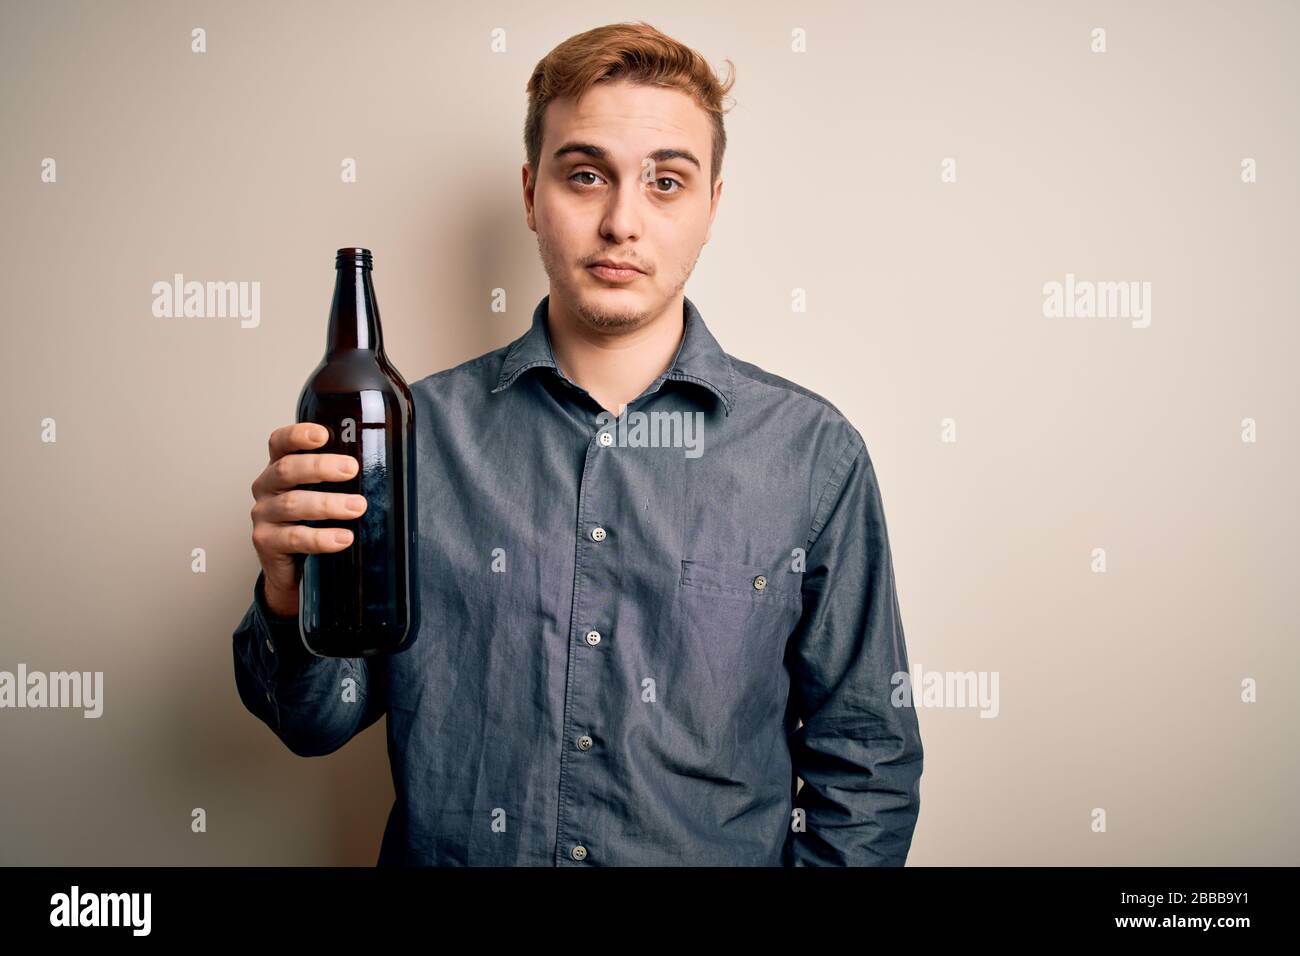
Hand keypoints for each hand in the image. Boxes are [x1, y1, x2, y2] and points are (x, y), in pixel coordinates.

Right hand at [248, 423, 366, 617]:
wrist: (293, 568)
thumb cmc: (314, 522)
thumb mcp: (325, 493)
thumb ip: (343, 478)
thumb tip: (390, 465)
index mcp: (281, 467)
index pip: (281, 442)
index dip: (298, 435)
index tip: (323, 435)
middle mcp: (267, 487)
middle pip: (287, 470)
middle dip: (321, 467)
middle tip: (351, 469)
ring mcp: (264, 515)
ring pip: (292, 504)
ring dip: (328, 504)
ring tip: (358, 507)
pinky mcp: (267, 542)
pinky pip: (294, 538)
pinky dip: (321, 538)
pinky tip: (343, 538)